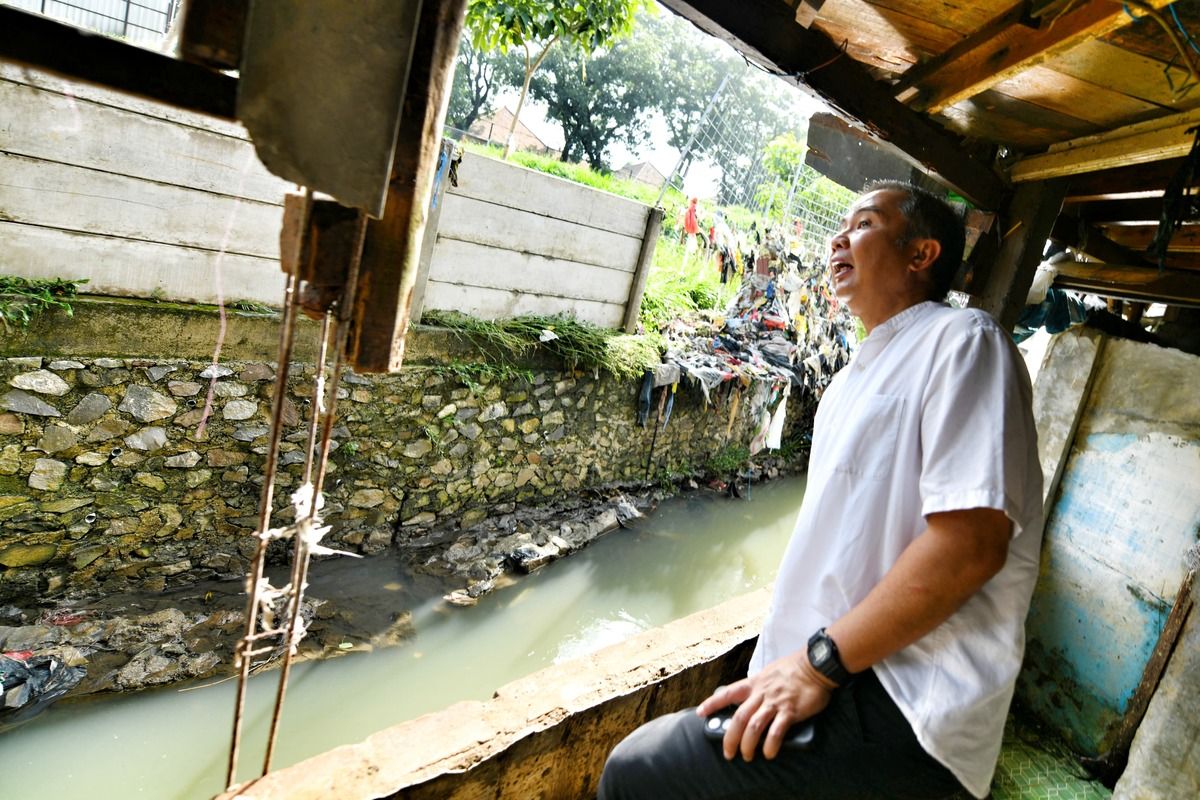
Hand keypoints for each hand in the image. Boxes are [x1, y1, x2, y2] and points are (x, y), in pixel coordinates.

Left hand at [696, 652, 834, 761]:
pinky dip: (770, 745)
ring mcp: (775, 702)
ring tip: (748, 756)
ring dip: (748, 744)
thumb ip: (759, 687)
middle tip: (728, 753)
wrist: (815, 665)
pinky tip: (769, 754)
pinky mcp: (791, 711)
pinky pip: (776, 731)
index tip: (700, 713)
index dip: (712, 703)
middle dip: (730, 738)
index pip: (728, 693)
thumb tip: (752, 700)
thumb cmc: (793, 669)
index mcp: (754, 683)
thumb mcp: (769, 673)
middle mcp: (762, 693)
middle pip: (739, 717)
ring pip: (754, 726)